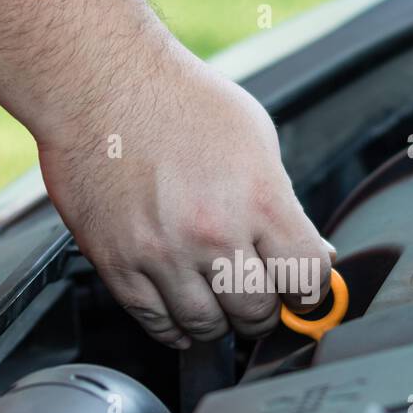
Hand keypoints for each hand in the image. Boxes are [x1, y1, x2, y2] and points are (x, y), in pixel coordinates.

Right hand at [37, 45, 334, 348]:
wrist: (101, 83)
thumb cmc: (179, 100)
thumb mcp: (257, 140)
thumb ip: (284, 204)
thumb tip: (311, 255)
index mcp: (259, 200)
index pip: (305, 281)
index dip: (308, 294)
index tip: (301, 295)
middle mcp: (213, 233)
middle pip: (257, 312)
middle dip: (264, 312)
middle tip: (257, 299)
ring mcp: (162, 253)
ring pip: (207, 327)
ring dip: (219, 324)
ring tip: (218, 304)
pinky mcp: (118, 264)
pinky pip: (155, 322)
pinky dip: (174, 329)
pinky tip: (182, 315)